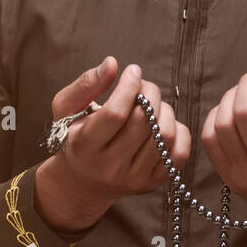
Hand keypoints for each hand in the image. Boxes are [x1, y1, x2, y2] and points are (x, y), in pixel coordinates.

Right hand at [36, 57, 191, 230]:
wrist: (83, 182)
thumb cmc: (75, 137)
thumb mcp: (66, 109)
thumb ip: (86, 84)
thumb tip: (113, 63)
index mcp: (84, 148)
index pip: (115, 114)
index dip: (129, 87)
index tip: (133, 71)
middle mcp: (110, 167)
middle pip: (143, 122)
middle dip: (149, 93)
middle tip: (144, 85)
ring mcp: (135, 178)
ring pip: (164, 135)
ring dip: (163, 109)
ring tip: (150, 104)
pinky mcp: (155, 182)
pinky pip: (180, 151)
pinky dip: (177, 129)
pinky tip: (161, 122)